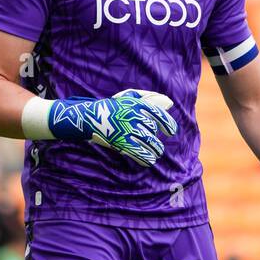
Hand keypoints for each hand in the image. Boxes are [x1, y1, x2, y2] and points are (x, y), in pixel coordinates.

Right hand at [49, 89, 177, 167]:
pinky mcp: (120, 142)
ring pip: (149, 141)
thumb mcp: (129, 98)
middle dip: (156, 140)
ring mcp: (126, 129)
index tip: (171, 132)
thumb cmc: (112, 107)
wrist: (88, 118)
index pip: (158, 113)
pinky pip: (138, 151)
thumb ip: (150, 98)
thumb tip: (170, 103)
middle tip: (158, 146)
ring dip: (155, 150)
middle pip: (152, 130)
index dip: (168, 123)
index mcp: (136, 104)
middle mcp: (132, 115)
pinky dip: (146, 157)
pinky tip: (149, 160)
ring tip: (156, 153)